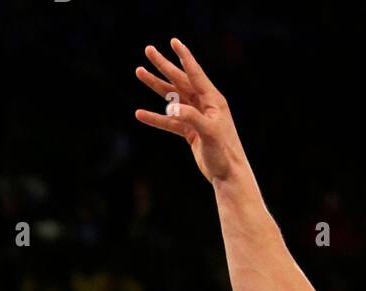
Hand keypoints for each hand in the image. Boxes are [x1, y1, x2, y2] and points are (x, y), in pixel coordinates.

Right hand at [134, 38, 246, 183]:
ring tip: (139, 73)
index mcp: (212, 100)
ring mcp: (195, 117)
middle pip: (179, 80)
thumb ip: (191, 117)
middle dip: (163, 65)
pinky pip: (168, 121)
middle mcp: (204, 105)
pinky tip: (139, 113)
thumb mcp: (209, 133)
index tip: (173, 42)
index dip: (183, 57)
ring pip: (171, 98)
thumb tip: (171, 107)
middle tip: (148, 50)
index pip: (194, 73)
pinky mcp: (189, 131)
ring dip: (155, 86)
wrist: (227, 173)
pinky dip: (154, 118)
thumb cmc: (223, 152)